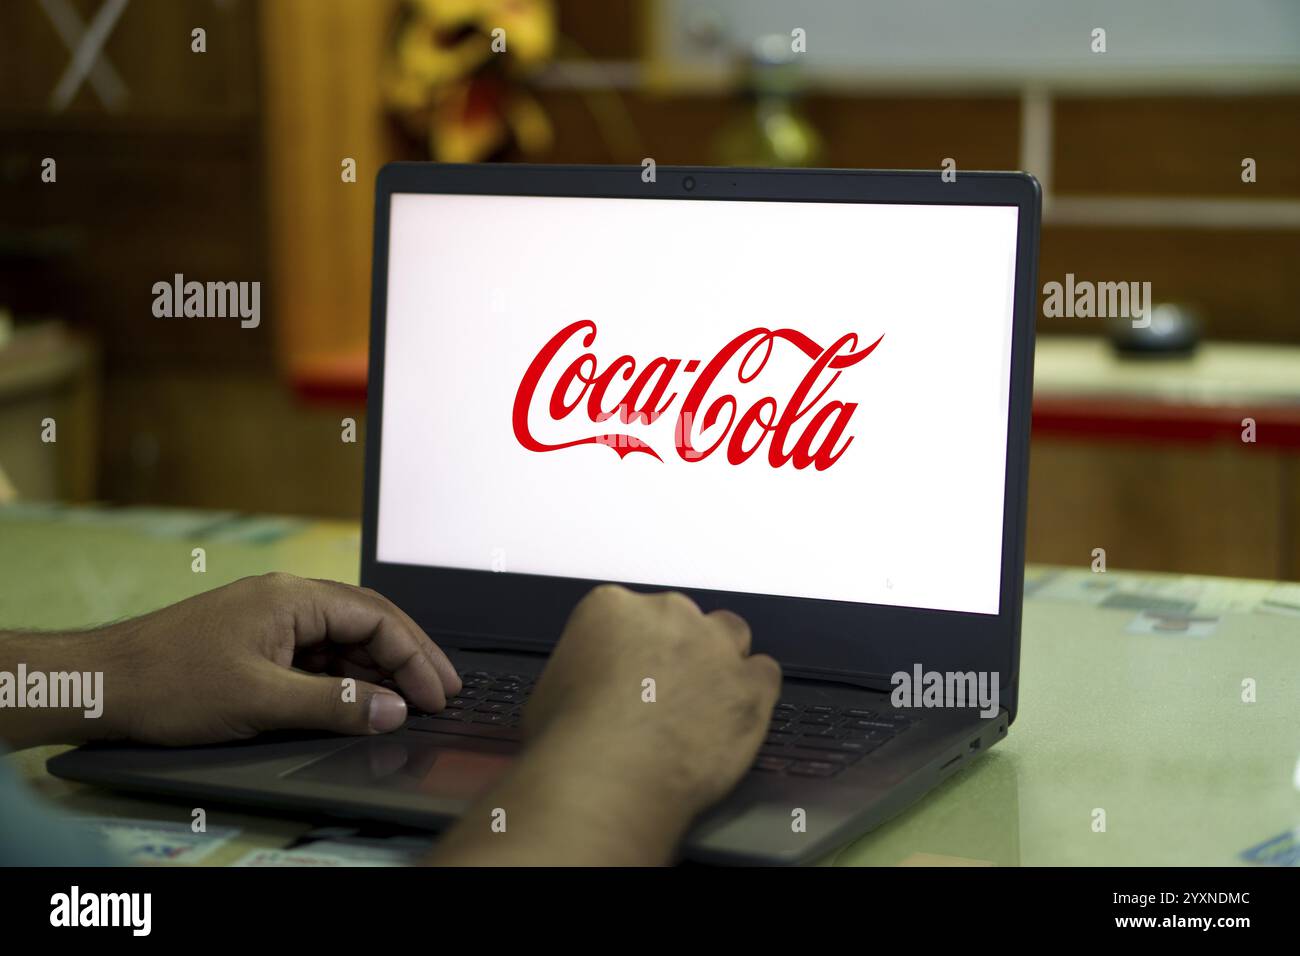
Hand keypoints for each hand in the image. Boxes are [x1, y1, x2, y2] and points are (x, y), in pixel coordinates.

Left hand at [93, 573, 459, 745]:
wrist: (102, 682)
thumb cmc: (170, 683)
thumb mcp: (261, 701)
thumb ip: (334, 707)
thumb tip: (392, 711)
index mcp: (293, 598)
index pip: (376, 619)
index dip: (414, 658)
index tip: (436, 694)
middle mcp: (286, 599)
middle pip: (367, 622)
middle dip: (408, 658)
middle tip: (443, 692)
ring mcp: (270, 619)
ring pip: (343, 640)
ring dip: (377, 670)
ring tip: (410, 701)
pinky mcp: (255, 641)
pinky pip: (316, 655)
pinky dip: (344, 678)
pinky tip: (359, 701)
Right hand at [431, 585, 779, 864]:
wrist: (606, 781)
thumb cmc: (572, 743)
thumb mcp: (552, 689)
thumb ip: (584, 669)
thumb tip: (587, 686)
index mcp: (613, 608)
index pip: (635, 611)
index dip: (636, 646)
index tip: (634, 670)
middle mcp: (669, 616)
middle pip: (685, 620)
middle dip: (679, 651)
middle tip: (663, 693)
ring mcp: (714, 648)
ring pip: (731, 636)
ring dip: (720, 665)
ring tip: (703, 705)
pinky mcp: (750, 685)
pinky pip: (765, 674)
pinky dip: (753, 694)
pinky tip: (733, 718)